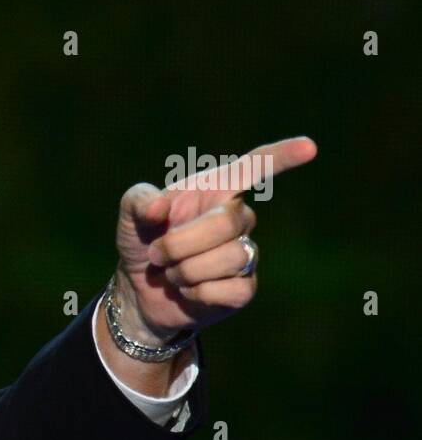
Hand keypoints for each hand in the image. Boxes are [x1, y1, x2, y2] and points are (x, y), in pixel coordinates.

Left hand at [113, 136, 317, 343]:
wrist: (139, 291)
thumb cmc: (143, 241)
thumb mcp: (130, 217)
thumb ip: (139, 203)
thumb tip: (158, 207)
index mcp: (214, 191)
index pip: (252, 168)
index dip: (280, 157)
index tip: (309, 147)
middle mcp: (237, 218)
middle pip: (227, 222)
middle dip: (180, 243)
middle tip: (157, 254)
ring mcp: (244, 253)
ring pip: (229, 258)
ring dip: (185, 270)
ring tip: (171, 273)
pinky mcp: (244, 289)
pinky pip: (232, 289)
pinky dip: (198, 293)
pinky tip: (188, 291)